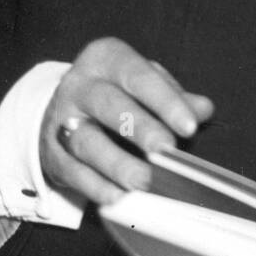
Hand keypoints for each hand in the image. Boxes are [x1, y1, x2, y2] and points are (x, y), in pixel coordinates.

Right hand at [39, 37, 213, 205]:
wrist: (61, 108)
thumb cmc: (115, 92)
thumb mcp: (142, 83)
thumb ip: (174, 96)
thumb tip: (203, 108)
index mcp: (106, 58)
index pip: (138, 76)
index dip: (165, 101)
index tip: (190, 126)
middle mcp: (80, 85)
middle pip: (108, 104)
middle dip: (139, 127)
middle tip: (166, 150)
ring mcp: (61, 119)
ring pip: (86, 141)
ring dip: (116, 163)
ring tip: (144, 181)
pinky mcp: (52, 152)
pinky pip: (73, 171)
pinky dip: (96, 186)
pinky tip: (118, 197)